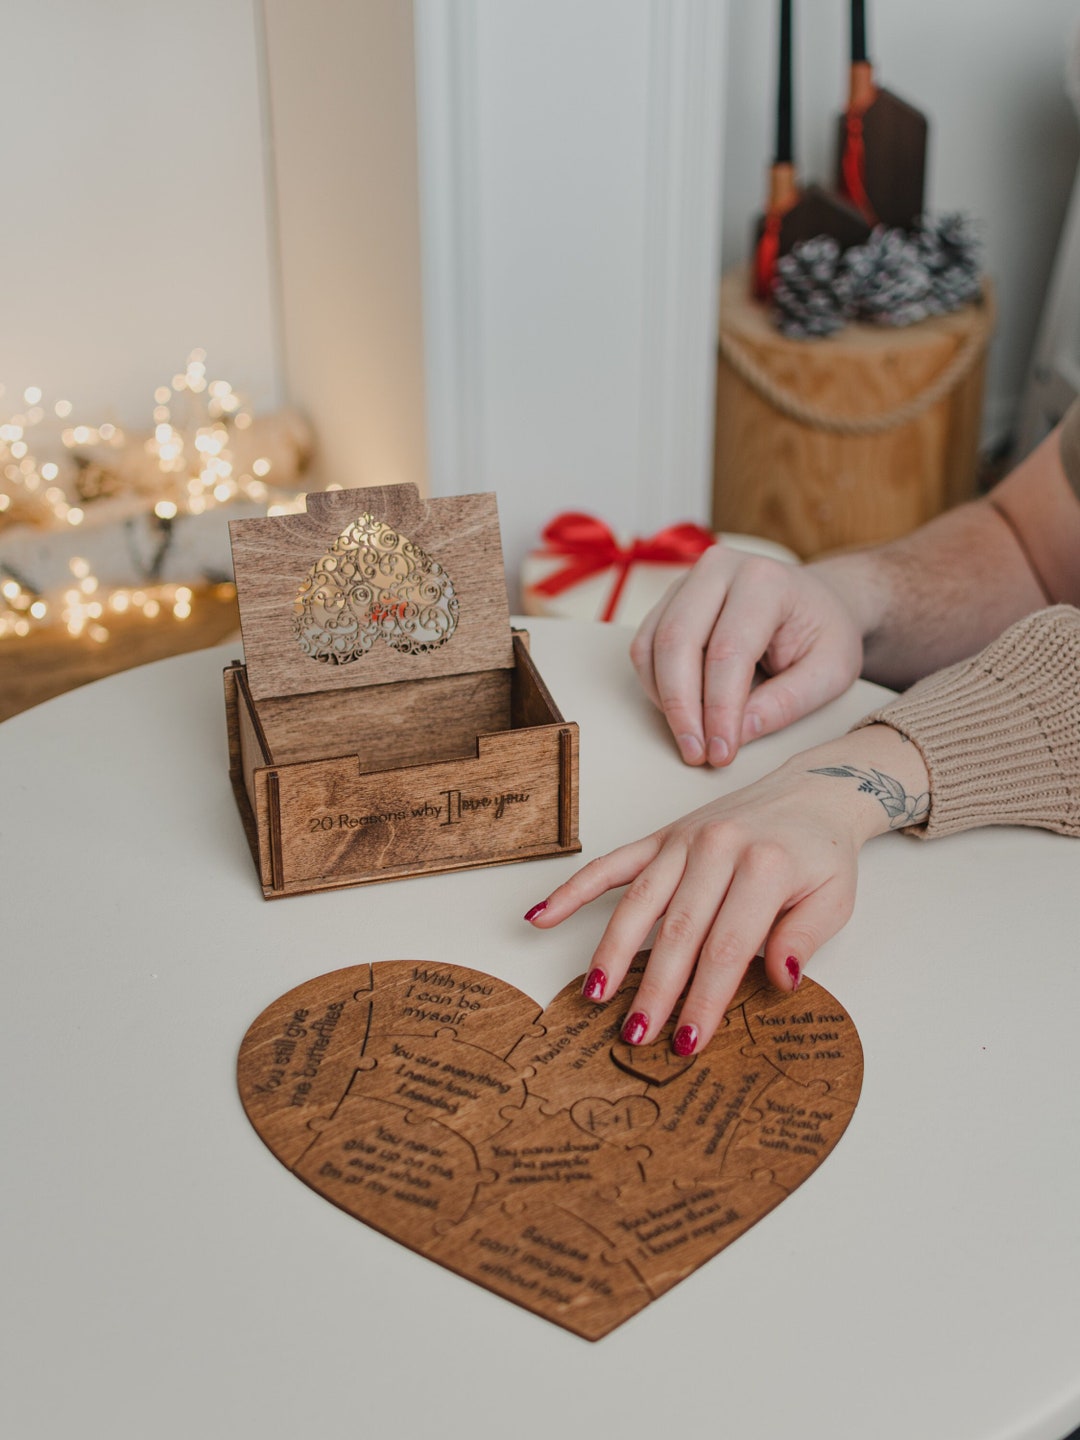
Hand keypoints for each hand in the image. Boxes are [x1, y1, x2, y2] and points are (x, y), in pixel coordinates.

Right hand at [525, 726, 928, 1054]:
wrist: (813, 792)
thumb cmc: (821, 853)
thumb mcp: (835, 899)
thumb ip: (805, 938)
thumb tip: (781, 981)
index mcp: (763, 867)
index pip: (727, 948)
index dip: (705, 1000)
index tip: (689, 1042)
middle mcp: (717, 848)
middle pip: (678, 931)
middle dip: (655, 989)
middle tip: (636, 1035)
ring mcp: (684, 840)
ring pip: (639, 902)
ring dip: (613, 952)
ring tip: (596, 996)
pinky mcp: (662, 836)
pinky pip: (611, 864)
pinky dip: (573, 890)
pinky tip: (542, 916)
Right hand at [630, 544, 863, 767]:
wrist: (817, 600)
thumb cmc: (825, 634)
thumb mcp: (830, 672)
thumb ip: (787, 702)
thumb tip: (738, 732)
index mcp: (766, 580)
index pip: (728, 651)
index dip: (719, 709)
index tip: (722, 753)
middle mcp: (719, 568)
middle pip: (677, 642)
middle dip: (682, 707)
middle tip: (697, 754)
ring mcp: (688, 581)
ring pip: (652, 645)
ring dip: (665, 700)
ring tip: (692, 739)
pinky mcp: (670, 600)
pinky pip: (645, 646)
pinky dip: (657, 687)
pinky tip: (684, 713)